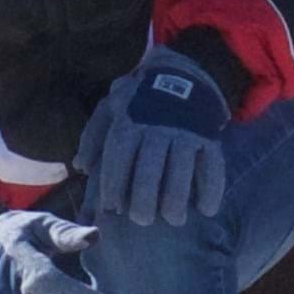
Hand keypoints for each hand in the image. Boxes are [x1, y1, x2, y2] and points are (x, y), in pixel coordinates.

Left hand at [75, 48, 228, 227]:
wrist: (184, 73)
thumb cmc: (140, 100)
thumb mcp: (111, 107)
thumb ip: (93, 136)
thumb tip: (80, 166)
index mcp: (130, 122)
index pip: (119, 156)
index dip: (113, 183)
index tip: (111, 207)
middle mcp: (157, 128)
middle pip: (149, 167)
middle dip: (144, 196)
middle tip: (142, 219)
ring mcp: (185, 133)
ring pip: (181, 168)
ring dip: (177, 197)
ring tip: (173, 219)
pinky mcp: (208, 138)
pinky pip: (213, 165)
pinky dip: (211, 188)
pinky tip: (206, 209)